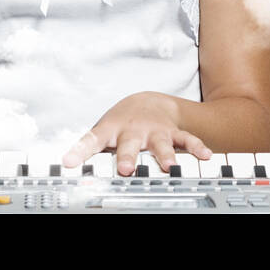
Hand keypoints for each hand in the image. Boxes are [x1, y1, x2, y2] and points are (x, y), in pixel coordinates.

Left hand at [61, 91, 211, 175]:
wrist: (148, 101)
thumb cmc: (121, 123)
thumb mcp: (102, 133)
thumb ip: (86, 150)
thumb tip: (63, 167)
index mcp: (111, 131)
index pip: (91, 141)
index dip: (79, 152)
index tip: (68, 163)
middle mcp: (133, 131)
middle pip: (129, 145)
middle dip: (128, 157)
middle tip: (127, 169)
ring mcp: (155, 131)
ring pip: (161, 144)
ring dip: (165, 155)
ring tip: (169, 166)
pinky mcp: (173, 132)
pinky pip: (187, 139)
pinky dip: (197, 147)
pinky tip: (206, 155)